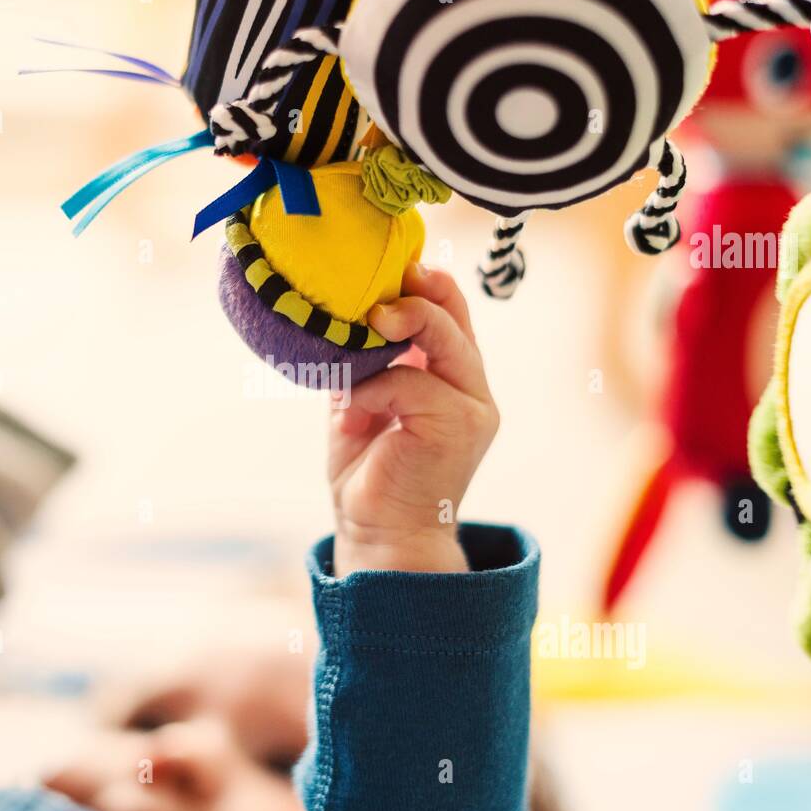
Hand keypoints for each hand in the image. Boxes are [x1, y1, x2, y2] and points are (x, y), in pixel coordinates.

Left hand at [329, 265, 498, 575]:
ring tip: (360, 337)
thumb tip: (339, 323)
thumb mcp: (359, 406)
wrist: (380, 537)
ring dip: (393, 331)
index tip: (386, 273)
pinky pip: (411, 382)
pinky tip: (350, 414)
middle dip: (415, 294)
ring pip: (442, 337)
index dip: (424, 284)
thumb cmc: (369, 476)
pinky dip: (372, 388)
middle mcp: (471, 388)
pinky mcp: (459, 425)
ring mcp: (471, 407)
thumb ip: (362, 364)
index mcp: (452, 378)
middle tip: (373, 300)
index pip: (451, 312)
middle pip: (455, 315)